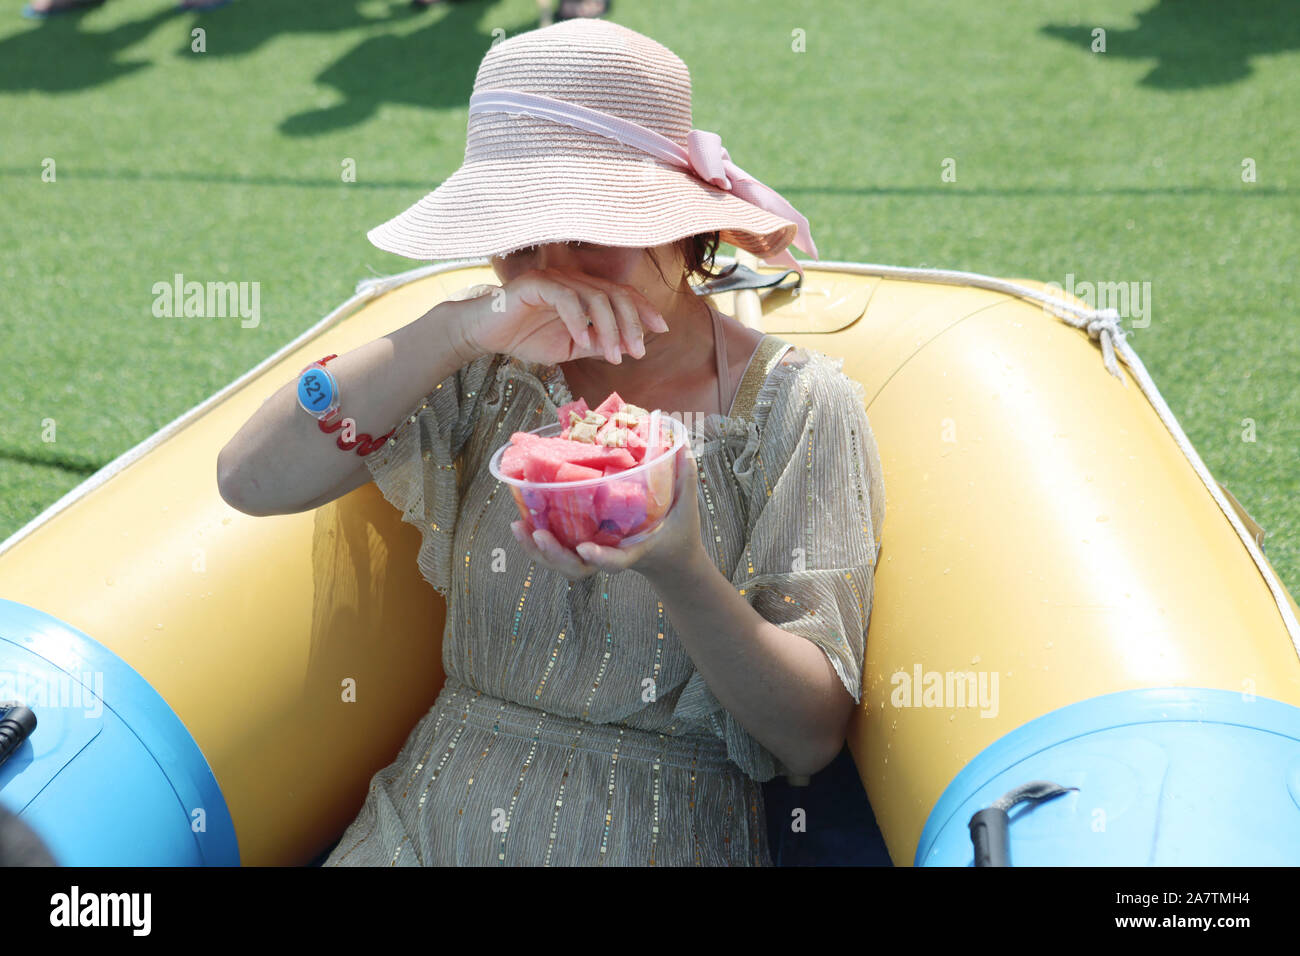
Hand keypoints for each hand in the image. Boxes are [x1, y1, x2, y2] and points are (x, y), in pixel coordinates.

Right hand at [455, 267, 669, 367]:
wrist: (485, 334)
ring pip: (594, 297)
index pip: (622, 295)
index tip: (662, 330)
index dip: (644, 310)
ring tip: (613, 355)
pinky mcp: (536, 284)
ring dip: (609, 328)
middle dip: (631, 323)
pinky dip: (578, 320)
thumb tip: (628, 349)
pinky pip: (565, 298)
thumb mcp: (569, 348)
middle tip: (638, 351)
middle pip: (615, 295)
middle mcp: (574, 281)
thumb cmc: (525, 337)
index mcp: (585, 293)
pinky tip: (583, 341)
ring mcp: (556, 280)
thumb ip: (596, 345)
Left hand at [508, 442, 705, 581]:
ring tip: (519, 527)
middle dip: (555, 555)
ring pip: (562, 565)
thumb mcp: (687, 510)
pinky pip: (558, 554)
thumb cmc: (678, 533)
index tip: (584, 548)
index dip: (601, 558)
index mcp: (636, 552)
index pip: (617, 561)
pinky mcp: (585, 550)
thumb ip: (685, 481)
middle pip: (578, 568)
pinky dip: (536, 545)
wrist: (671, 559)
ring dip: (537, 551)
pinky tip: (521, 524)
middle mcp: (611, 557)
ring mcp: (596, 557)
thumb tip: (683, 446)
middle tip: (539, 533)